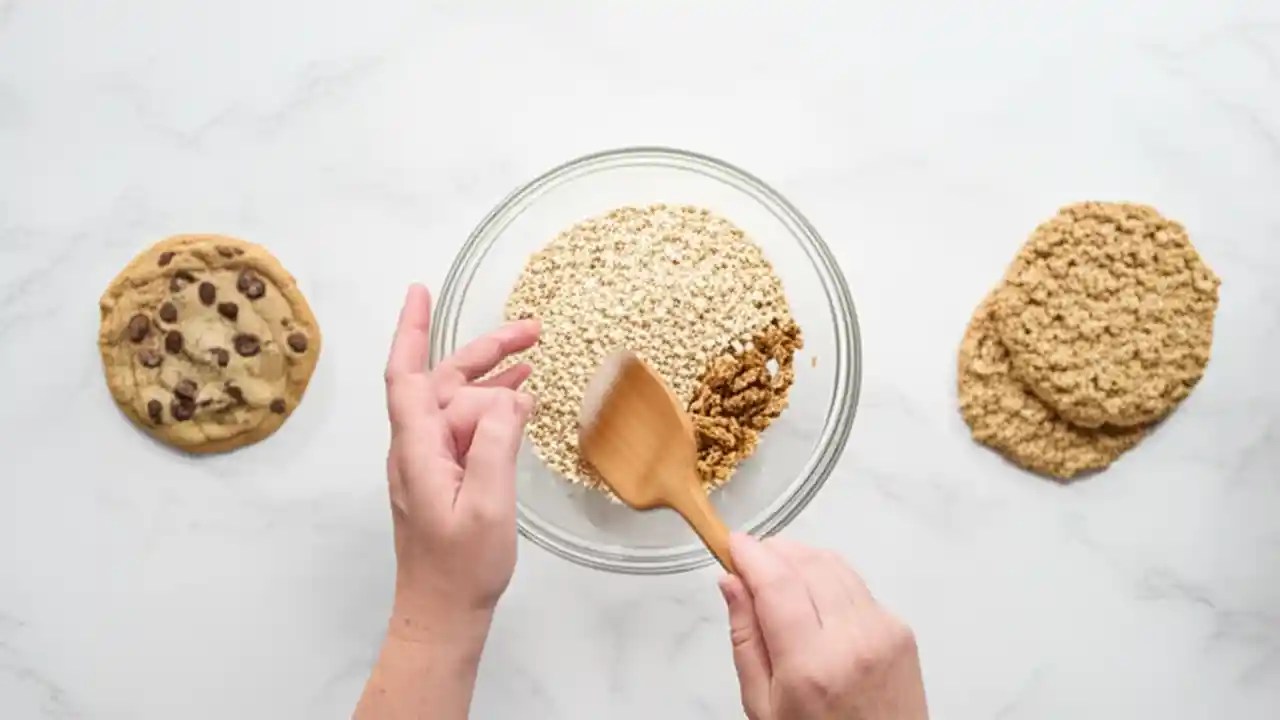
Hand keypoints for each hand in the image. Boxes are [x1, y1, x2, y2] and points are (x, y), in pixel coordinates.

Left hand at [383, 284, 538, 639]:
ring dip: (495, 379)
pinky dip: (496, 410)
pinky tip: (524, 402)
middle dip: (484, 351)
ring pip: (460, 405)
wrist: (443, 614)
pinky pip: (469, 430)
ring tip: (535, 356)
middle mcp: (418, 449)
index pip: (407, 376)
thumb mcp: (488, 505)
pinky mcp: (445, 477)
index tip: (419, 291)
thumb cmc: (461, 568)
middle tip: (533, 328)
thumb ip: (495, 445)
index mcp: (418, 450)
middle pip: (445, 383)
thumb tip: (509, 398)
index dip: (410, 330)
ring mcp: (430, 463)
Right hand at [719, 535, 927, 719]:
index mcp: (810, 666)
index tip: (732, 544)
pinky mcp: (900, 628)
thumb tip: (732, 583)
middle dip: (773, 552)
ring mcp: (882, 630)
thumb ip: (745, 640)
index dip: (751, 554)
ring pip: (834, 564)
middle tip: (749, 562)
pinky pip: (857, 584)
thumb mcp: (763, 705)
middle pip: (806, 563)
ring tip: (777, 575)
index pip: (776, 584)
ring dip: (800, 558)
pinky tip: (813, 598)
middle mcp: (851, 640)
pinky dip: (828, 579)